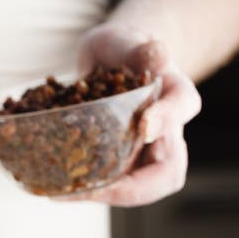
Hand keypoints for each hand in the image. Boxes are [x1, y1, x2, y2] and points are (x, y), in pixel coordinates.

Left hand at [73, 24, 201, 205]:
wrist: (112, 63)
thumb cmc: (121, 50)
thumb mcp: (125, 41)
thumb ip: (138, 48)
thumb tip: (156, 53)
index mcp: (174, 95)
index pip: (182, 107)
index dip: (166, 120)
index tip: (143, 128)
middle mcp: (166, 131)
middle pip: (168, 174)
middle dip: (132, 188)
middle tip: (90, 188)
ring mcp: (145, 152)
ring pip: (140, 189)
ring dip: (105, 196)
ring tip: (66, 192)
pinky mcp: (122, 163)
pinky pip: (112, 186)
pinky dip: (87, 190)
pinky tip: (56, 188)